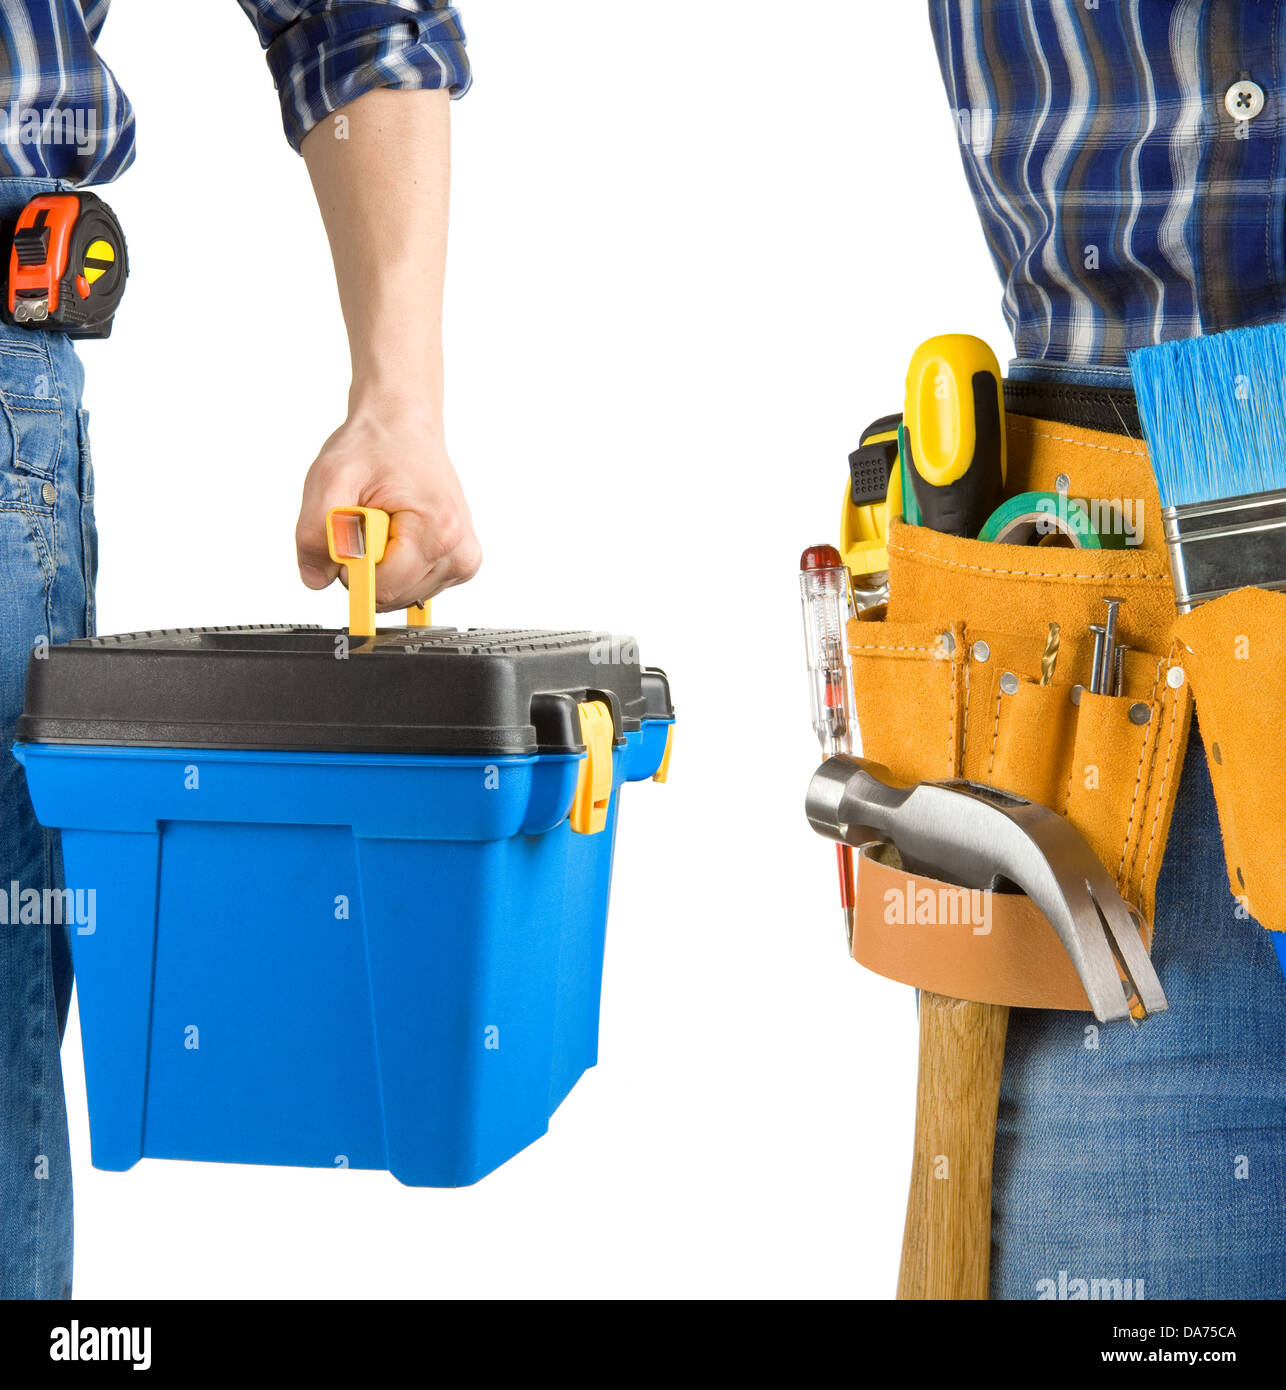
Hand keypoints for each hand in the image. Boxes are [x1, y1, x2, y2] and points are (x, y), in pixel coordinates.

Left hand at [295, 404, 480, 609]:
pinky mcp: (460, 564)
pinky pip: (413, 587)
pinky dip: (396, 566)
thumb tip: (315, 578)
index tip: (353, 531)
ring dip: (381, 565)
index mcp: (438, 530)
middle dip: (367, 566)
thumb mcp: (329, 477)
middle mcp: (460, 551)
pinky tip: (399, 532)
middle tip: (370, 520)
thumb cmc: (376, 445)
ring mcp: (463, 560)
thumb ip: (314, 532)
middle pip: (392, 597)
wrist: (404, 426)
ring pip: (402, 596)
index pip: (383, 589)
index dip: (353, 568)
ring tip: (386, 521)